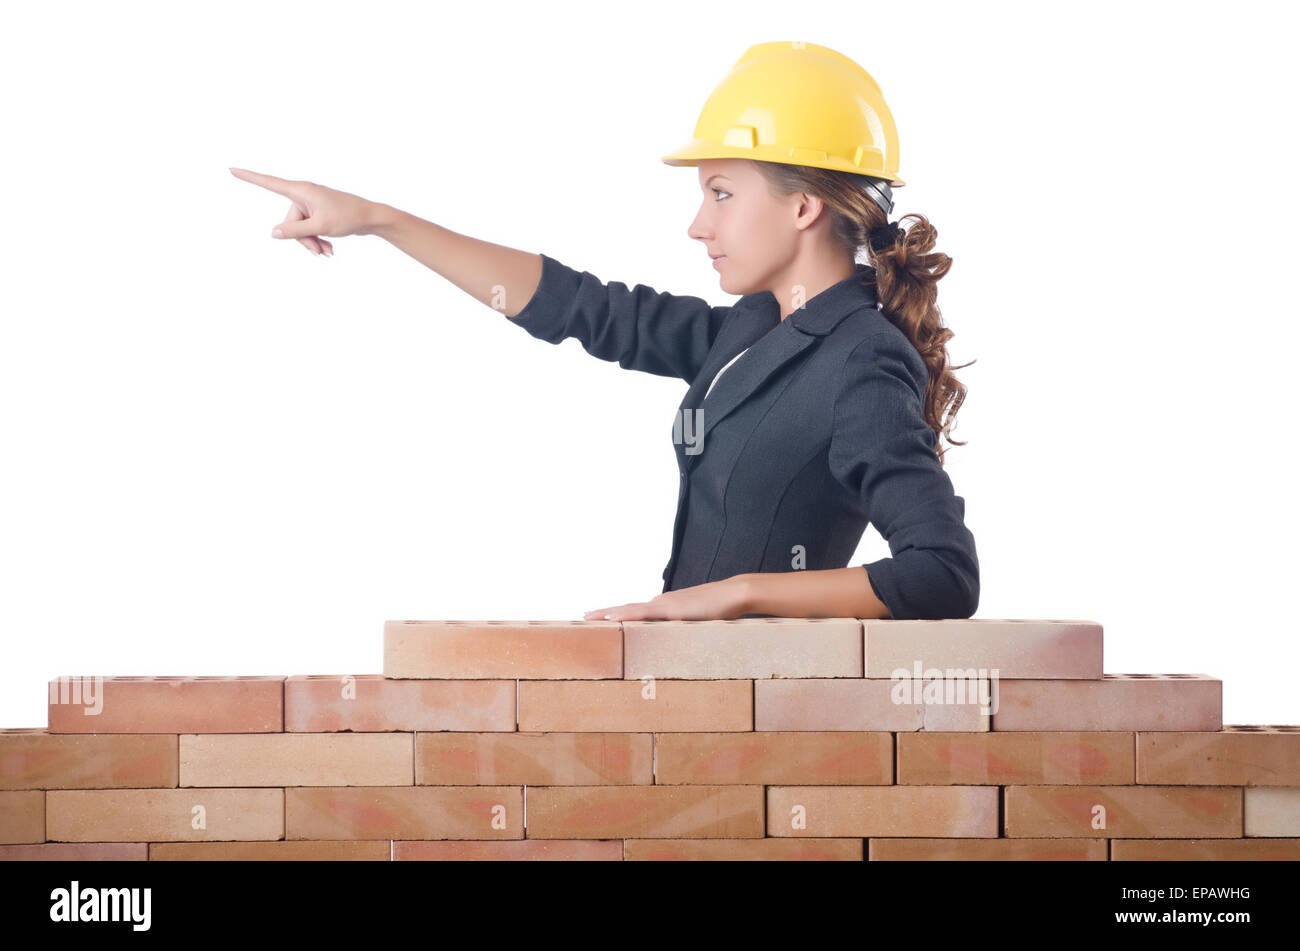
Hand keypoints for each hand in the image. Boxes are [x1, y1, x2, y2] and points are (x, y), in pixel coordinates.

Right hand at [228, 167, 383, 256]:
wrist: (371, 218)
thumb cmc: (348, 217)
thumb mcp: (320, 226)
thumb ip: (295, 230)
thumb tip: (274, 233)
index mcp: (301, 190)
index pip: (269, 183)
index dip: (249, 177)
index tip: (231, 169)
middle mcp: (304, 194)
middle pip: (289, 221)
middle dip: (303, 239)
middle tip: (320, 251)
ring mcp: (311, 205)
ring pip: (300, 230)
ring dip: (312, 243)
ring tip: (328, 252)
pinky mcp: (318, 213)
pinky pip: (309, 230)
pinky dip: (318, 240)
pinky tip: (330, 250)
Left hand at [583, 575, 752, 620]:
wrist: (734, 594)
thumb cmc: (719, 609)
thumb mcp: (697, 621)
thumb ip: (684, 627)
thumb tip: (674, 636)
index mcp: (665, 607)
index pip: (635, 612)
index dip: (617, 615)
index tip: (599, 620)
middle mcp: (660, 603)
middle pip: (627, 609)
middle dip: (605, 613)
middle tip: (583, 617)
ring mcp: (664, 605)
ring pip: (630, 610)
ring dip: (609, 614)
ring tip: (589, 618)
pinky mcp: (671, 609)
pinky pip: (642, 614)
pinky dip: (625, 616)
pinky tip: (612, 619)